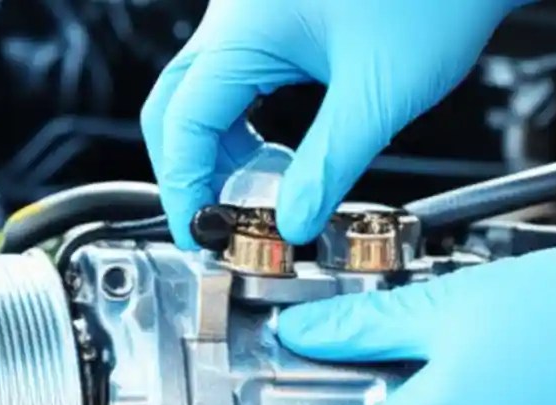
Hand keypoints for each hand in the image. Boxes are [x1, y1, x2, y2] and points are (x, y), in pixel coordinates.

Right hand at [141, 0, 527, 247]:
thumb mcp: (379, 96)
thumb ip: (328, 168)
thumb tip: (292, 223)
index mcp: (247, 22)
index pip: (184, 120)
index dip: (186, 186)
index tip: (201, 233)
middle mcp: (237, 8)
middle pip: (176, 103)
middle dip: (193, 169)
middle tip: (220, 221)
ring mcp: (252, 8)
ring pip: (201, 92)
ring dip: (220, 149)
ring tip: (262, 193)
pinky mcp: (274, 13)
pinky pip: (233, 76)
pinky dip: (241, 124)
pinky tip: (277, 154)